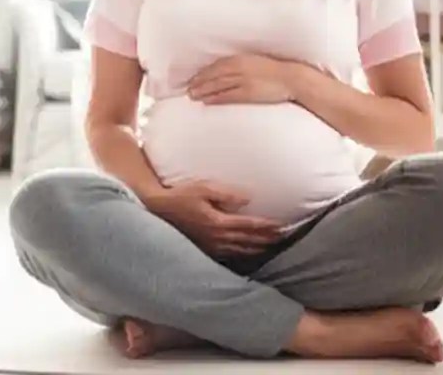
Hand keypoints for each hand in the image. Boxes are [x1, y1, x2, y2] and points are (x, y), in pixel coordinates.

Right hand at [145, 180, 284, 257]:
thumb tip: (249, 198)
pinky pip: (229, 254)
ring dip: (258, 248)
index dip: (267, 226)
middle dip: (267, 239)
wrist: (159, 210)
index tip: (282, 226)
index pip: (250, 225)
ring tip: (271, 246)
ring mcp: (211, 245)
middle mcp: (218, 237)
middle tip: (284, 238)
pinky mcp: (205, 249)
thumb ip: (227, 194)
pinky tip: (247, 253)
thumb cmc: (182, 195)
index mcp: (219, 222)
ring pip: (241, 250)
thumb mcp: (204, 188)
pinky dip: (242, 254)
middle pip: (248, 240)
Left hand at [187, 54, 297, 104]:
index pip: (217, 65)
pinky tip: (207, 102)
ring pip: (217, 85)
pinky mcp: (247, 93)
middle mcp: (239, 68)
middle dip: (199, 82)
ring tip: (193, 96)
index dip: (204, 72)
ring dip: (203, 91)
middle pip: (213, 75)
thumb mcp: (257, 62)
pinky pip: (227, 96)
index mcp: (242, 59)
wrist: (291, 78)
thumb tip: (231, 71)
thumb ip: (243, 65)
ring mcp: (243, 80)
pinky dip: (215, 99)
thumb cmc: (276, 71)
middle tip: (188, 88)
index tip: (194, 77)